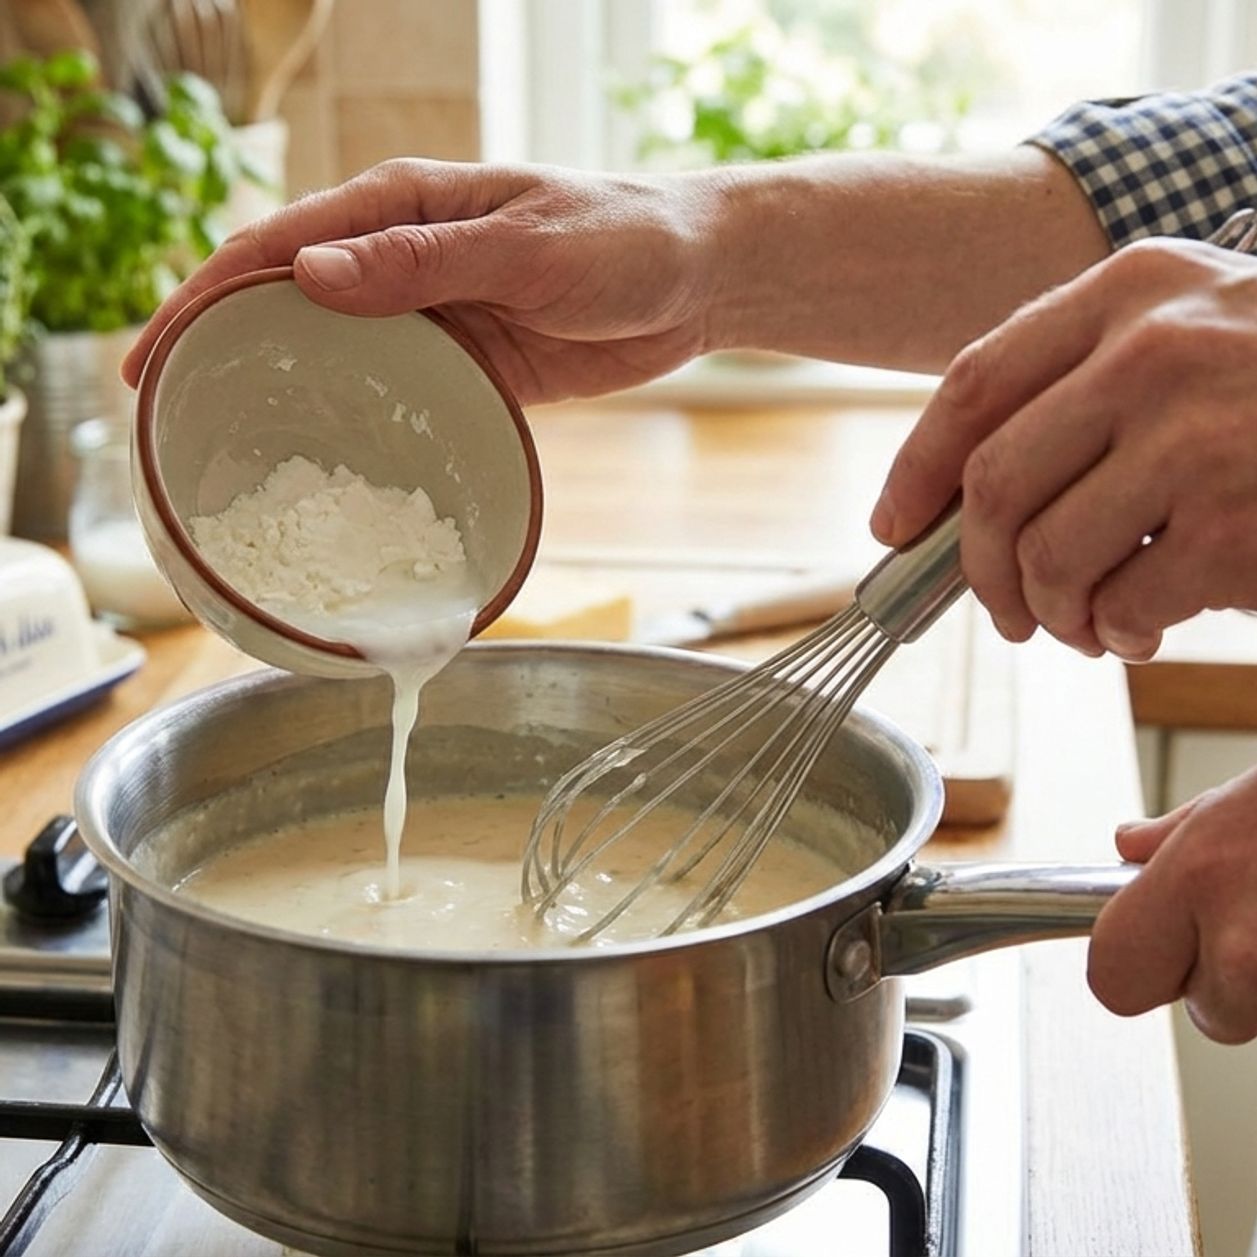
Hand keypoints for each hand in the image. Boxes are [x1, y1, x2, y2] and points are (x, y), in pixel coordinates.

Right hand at [122, 159, 721, 403]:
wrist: (699, 280)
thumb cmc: (623, 240)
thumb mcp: (524, 247)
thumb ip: (422, 262)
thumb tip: (308, 273)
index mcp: (405, 205)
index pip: (280, 245)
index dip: (206, 296)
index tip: (153, 354)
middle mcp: (406, 258)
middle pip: (292, 304)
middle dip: (227, 350)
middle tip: (170, 416)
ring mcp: (436, 315)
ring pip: (341, 354)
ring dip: (289, 393)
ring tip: (232, 449)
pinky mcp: (472, 364)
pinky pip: (402, 393)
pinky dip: (365, 421)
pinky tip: (333, 458)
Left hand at [870, 237, 1256, 659]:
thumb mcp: (1191, 333)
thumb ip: (1081, 385)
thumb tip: (951, 495)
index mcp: (1131, 292)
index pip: (974, 384)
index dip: (915, 469)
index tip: (893, 527)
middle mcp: (1156, 350)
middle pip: (992, 482)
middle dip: (976, 569)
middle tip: (1004, 608)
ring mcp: (1201, 433)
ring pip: (1042, 554)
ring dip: (1047, 611)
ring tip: (1081, 622)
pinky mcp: (1238, 519)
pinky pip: (1120, 602)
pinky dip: (1115, 633)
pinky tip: (1142, 627)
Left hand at [1089, 767, 1256, 1043]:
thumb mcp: (1236, 799)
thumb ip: (1174, 835)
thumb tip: (1130, 846)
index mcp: (1199, 878)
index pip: (1114, 975)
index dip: (1133, 966)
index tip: (1152, 949)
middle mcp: (1246, 940)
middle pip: (1209, 1017)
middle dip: (1222, 983)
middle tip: (1248, 928)